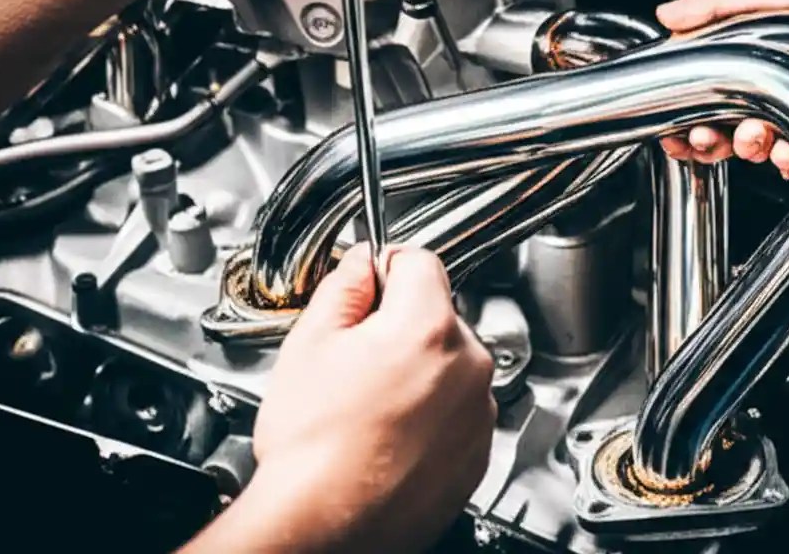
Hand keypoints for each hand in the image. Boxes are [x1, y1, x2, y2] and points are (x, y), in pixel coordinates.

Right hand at [209, 244, 495, 553]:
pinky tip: (388, 433)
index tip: (370, 283)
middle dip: (401, 326)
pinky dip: (431, 415)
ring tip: (368, 405)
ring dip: (419, 372)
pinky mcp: (479, 449)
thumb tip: (361, 264)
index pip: (420, 262)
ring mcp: (478, 410)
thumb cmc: (314, 450)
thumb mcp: (309, 345)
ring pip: (450, 364)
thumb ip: (343, 289)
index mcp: (427, 326)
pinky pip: (458, 410)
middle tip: (354, 359)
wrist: (327, 527)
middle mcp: (468, 365)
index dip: (386, 268)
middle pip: (438, 315)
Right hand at [655, 0, 788, 177]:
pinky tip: (788, 152)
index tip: (672, 129)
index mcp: (738, 43)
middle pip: (716, 120)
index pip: (694, 83)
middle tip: (709, 138)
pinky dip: (786, 158)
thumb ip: (717, 0)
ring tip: (758, 137)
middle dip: (708, 138)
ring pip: (750, 140)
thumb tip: (667, 14)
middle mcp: (760, 75)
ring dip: (747, 147)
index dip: (678, 110)